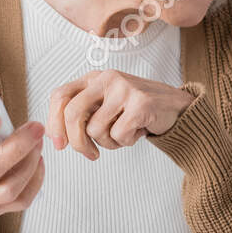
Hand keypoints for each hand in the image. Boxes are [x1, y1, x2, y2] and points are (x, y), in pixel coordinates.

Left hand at [46, 69, 194, 160]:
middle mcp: (106, 78)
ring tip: (124, 135)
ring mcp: (124, 88)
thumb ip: (83, 116)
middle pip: (73, 113)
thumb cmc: (136, 111)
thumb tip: (57, 138)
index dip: (55, 123)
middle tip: (90, 154)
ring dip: (109, 143)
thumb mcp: (105, 107)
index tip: (60, 145)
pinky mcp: (141, 103)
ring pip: (96, 129)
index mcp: (93, 78)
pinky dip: (127, 142)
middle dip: (77, 142)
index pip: (60, 96)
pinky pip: (119, 135)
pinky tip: (138, 132)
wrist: (177, 108)